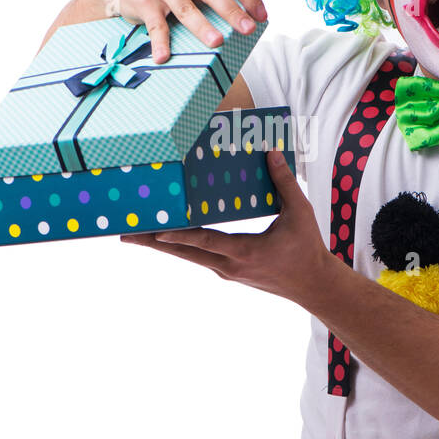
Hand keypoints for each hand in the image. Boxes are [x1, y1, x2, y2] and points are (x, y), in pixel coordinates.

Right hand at [80, 0, 267, 62]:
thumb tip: (243, 14)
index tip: (262, 15)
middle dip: (232, 11)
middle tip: (248, 29)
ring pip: (186, 9)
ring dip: (202, 27)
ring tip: (217, 43)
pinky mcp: (144, 1)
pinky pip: (155, 26)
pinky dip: (160, 43)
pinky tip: (163, 57)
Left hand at [120, 149, 334, 306]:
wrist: (313, 285)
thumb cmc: (307, 249)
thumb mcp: (299, 213)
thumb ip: (284, 182)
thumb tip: (270, 153)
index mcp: (244, 251)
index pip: (205, 242)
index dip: (180, 235)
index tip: (156, 229)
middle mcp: (229, 266)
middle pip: (184, 253)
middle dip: (154, 242)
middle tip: (125, 235)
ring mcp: (227, 272)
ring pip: (189, 256)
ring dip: (163, 245)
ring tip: (137, 236)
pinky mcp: (228, 273)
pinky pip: (200, 257)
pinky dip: (182, 247)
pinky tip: (168, 238)